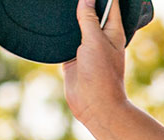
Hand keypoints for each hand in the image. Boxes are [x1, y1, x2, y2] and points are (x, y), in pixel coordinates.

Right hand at [61, 0, 131, 125]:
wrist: (94, 105)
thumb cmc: (101, 74)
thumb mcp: (95, 41)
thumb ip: (89, 19)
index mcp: (113, 31)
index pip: (110, 4)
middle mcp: (101, 37)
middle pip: (92, 12)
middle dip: (84, 2)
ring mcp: (86, 47)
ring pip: (77, 25)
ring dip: (70, 17)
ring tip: (59, 3)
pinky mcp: (73, 57)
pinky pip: (65, 40)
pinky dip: (59, 33)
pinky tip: (50, 23)